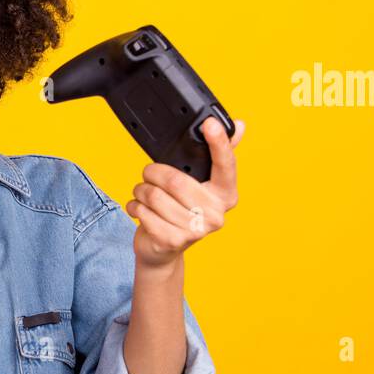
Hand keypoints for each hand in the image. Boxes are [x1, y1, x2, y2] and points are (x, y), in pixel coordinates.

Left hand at [125, 116, 244, 267]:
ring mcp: (195, 230)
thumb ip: (217, 156)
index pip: (226, 165)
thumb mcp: (199, 184)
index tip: (209, 123)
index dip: (218, 143)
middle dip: (154, 173)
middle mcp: (215, 215)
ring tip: (143, 193)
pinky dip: (134, 206)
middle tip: (149, 174)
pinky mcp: (172, 240)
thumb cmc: (182, 211)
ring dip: (140, 190)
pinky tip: (140, 209)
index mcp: (226, 196)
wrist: (163, 250)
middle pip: (175, 180)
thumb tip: (239, 126)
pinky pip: (143, 211)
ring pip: (154, 195)